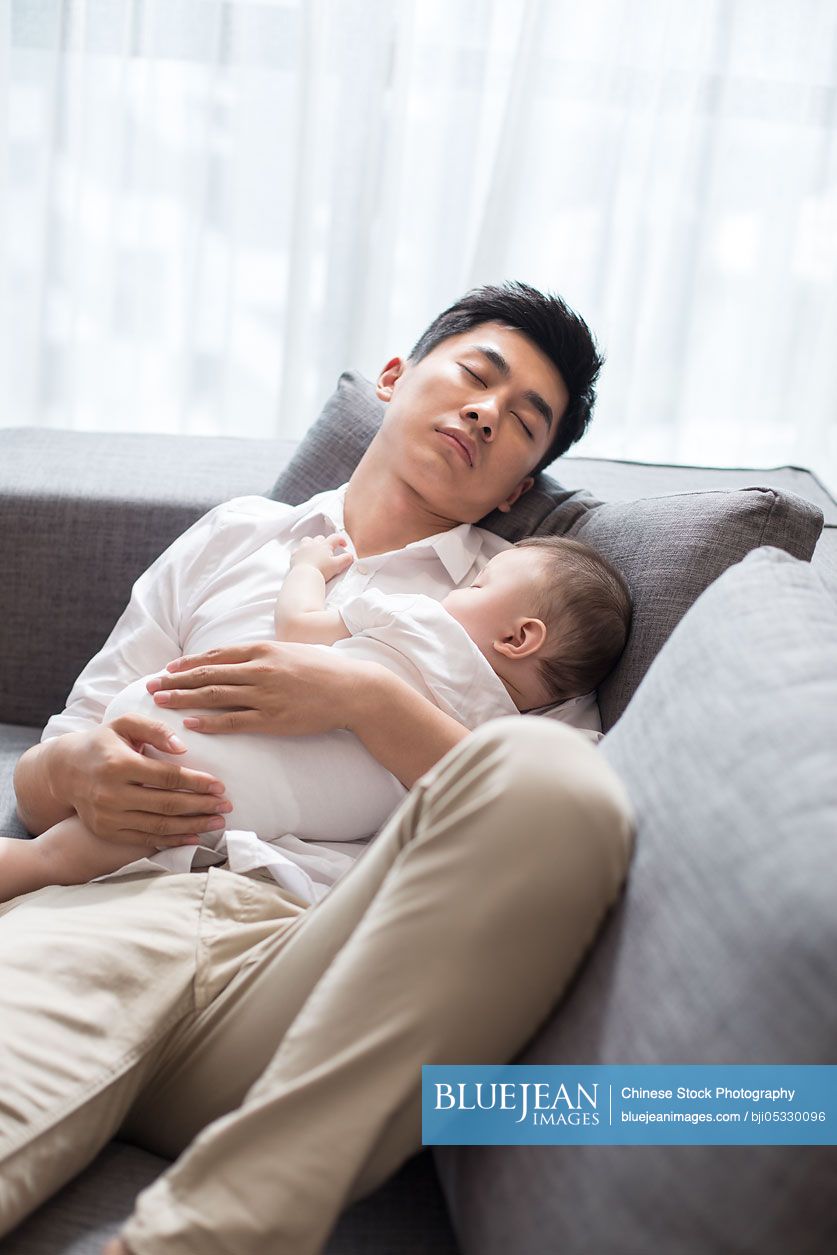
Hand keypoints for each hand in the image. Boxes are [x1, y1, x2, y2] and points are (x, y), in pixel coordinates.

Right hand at [52, 715, 230, 848]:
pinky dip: (172, 840)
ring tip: (217, 822)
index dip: (196, 782)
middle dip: (201, 806)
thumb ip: (155, 729)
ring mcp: (108, 816)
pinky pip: (145, 839)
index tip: (220, 785)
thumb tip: (183, 748)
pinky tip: (193, 837)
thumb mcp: (125, 724)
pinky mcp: (107, 831)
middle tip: (226, 805)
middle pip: (166, 804)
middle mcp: (111, 793)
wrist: (65, 771)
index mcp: (119, 765)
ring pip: (159, 825)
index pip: (167, 777)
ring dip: (192, 826)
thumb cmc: (103, 743)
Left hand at [146, 640, 377, 735]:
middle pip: (207, 675)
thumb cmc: (323, 671)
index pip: (215, 656)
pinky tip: (189, 723)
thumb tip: (240, 660)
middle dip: (175, 681)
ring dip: (183, 699)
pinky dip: (209, 722)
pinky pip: (233, 722)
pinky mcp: (273, 719)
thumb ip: (264, 655)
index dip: (188, 663)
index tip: (167, 668)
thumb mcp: (290, 652)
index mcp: (263, 650)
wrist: (352, 690)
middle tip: (150, 686)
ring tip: (160, 702)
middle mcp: (259, 670)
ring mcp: (265, 695)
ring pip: (214, 697)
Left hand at [289, 532, 352, 579]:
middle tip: (329, 551)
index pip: (335, 537)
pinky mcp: (295, 555)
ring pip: (308, 540)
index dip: (341, 540)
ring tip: (315, 550)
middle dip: (325, 542)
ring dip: (312, 543)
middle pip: (321, 538)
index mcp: (324, 545)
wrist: (305, 576)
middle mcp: (313, 544)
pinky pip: (298, 549)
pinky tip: (304, 556)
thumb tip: (351, 556)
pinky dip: (301, 551)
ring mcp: (303, 548)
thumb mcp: (337, 565)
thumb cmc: (320, 571)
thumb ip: (346, 559)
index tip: (343, 545)